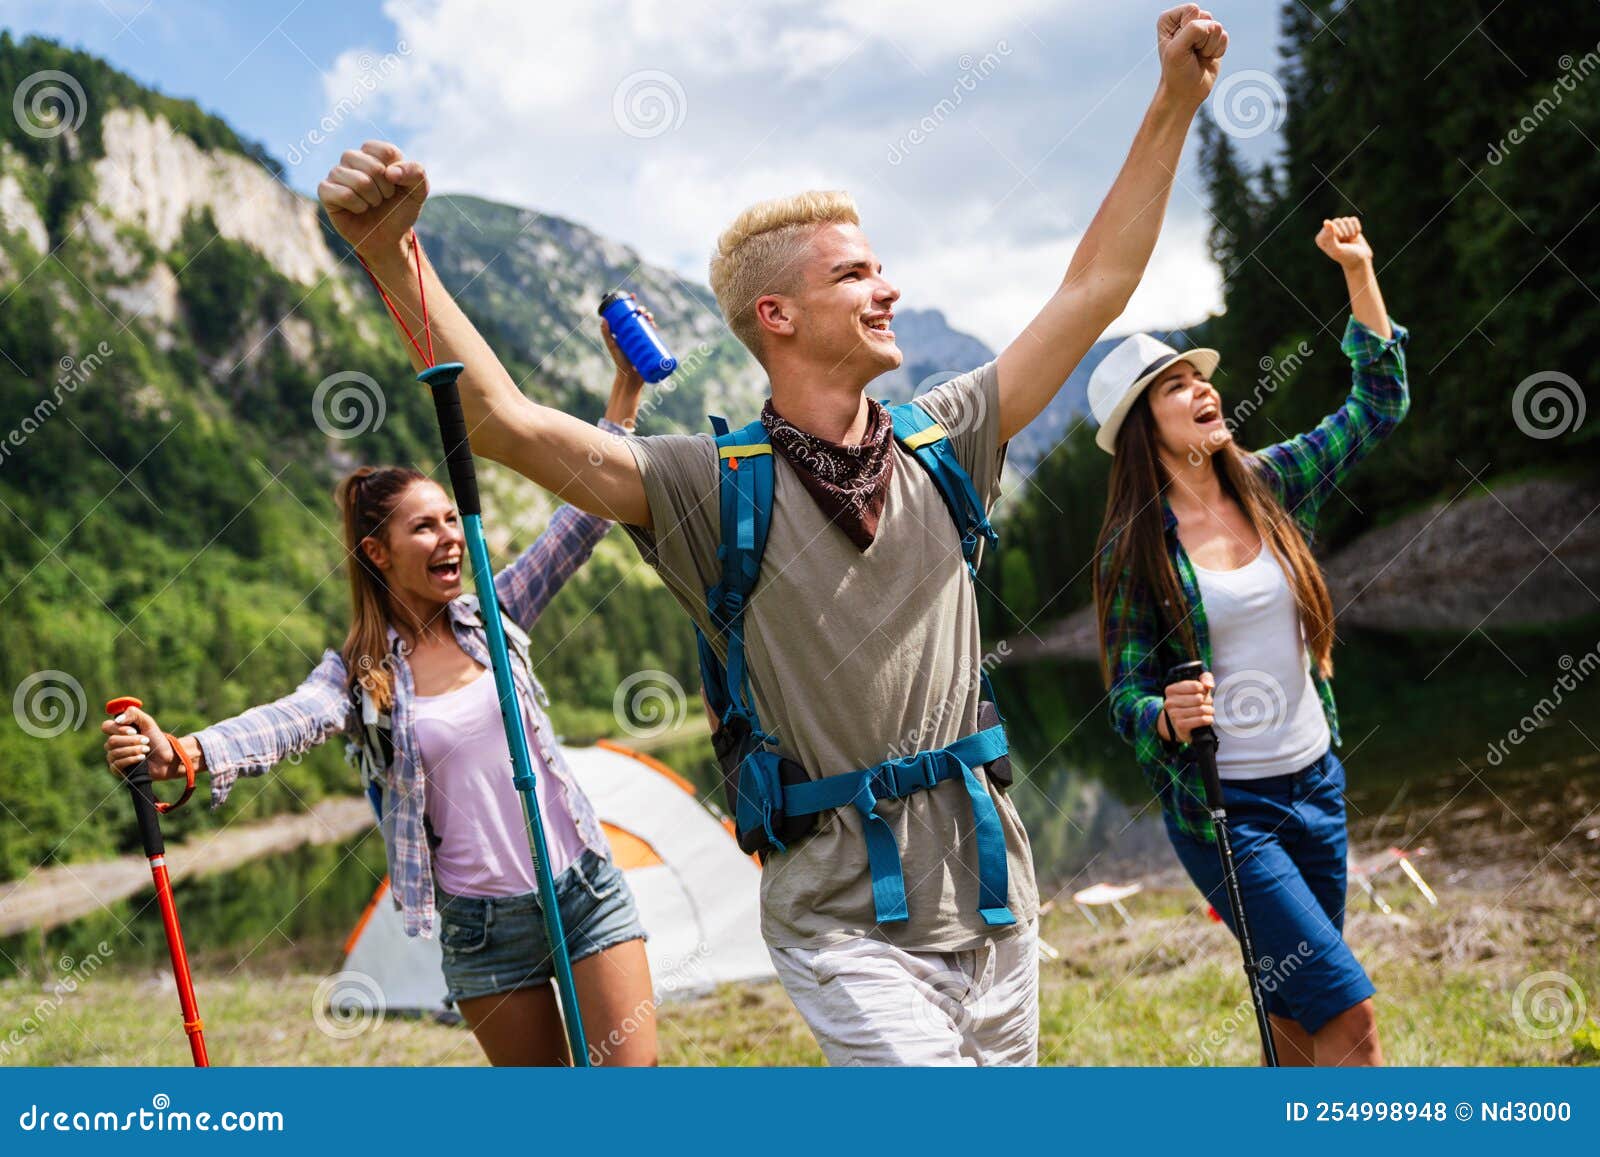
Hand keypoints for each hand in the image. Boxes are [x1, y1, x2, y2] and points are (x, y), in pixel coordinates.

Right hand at [101, 706, 180, 778]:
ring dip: (133, 750)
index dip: (118, 729)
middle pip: (111, 741)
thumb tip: (118, 720)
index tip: (134, 731)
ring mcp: (114, 757)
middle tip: (146, 740)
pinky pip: (117, 764)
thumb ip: (133, 714)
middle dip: (131, 741)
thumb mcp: (148, 722)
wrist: (166, 758)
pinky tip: (142, 758)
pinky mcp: (117, 769)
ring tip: (146, 749)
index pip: (106, 727)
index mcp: (118, 731)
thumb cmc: (156, 740)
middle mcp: (113, 744)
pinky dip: (131, 759)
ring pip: (114, 752)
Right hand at [318, 140, 429, 260]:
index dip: (398, 175)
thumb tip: (390, 172)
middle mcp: (353, 158)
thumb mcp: (418, 191)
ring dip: (373, 199)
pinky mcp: (325, 190)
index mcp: (374, 153)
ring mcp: (337, 173)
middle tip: (383, 198)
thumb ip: (416, 173)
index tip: (396, 185)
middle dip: (386, 190)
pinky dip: (358, 206)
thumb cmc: (399, 211)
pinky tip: (359, 209)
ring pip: (359, 181)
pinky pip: (343, 194)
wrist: (388, 237)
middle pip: (374, 167)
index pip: (387, 152)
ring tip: (372, 204)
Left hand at [601, 310, 654, 386]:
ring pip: (647, 324)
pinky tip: (655, 326)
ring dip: (649, 317)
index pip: (629, 313)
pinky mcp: (650, 346)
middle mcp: (635, 333)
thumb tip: (603, 319)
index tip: (632, 296)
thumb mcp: (612, 346)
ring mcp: (643, 339)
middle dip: (642, 310)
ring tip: (647, 318)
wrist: (630, 377)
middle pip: (640, 317)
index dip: (631, 303)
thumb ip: (606, 334)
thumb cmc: (619, 362)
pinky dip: (655, 329)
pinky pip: (653, 336)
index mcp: (626, 330)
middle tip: (640, 311)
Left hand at [1157, 4, 1227, 108]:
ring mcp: (1201, 29)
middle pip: (1206, 17)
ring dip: (1209, 47)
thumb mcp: (1177, 50)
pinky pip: (1225, 37)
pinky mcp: (1214, 39)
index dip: (1189, 30)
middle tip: (1191, 53)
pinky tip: (1206, 58)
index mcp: (1170, 19)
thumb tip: (1213, 25)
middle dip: (1201, 39)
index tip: (1181, 46)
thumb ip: (1193, 30)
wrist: (1186, 92)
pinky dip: (1217, 51)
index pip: (1192, 10)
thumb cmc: (1176, 72)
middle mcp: (1186, 21)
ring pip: (1217, 27)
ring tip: (1198, 56)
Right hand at [1161, 671, 1214, 742]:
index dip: (1204, 690)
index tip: (1202, 693)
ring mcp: (1174, 715)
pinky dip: (1209, 719)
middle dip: (1207, 701)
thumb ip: (1204, 678)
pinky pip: (1202, 720)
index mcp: (1171, 690)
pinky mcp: (1181, 726)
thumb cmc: (1191, 703)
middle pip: (1199, 698)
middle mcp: (1169, 702)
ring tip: (1207, 711)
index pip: (1196, 686)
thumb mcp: (1196, 688)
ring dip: (1209, 711)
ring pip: (1202, 710)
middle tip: (1206, 704)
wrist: (1180, 725)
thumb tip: (1209, 685)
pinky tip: (1206, 719)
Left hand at [1316, 216, 1372, 267]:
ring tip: (1350, 239)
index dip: (1337, 233)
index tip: (1339, 243)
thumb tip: (1326, 221)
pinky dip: (1357, 227)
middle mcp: (1328, 233)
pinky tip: (1356, 235)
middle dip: (1345, 232)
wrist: (1361, 259)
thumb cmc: (1347, 256)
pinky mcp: (1349, 226)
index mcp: (1321, 239)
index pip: (1329, 225)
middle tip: (1346, 242)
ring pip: (1346, 220)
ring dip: (1351, 231)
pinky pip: (1353, 219)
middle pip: (1337, 221)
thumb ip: (1329, 237)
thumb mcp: (1337, 250)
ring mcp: (1339, 229)